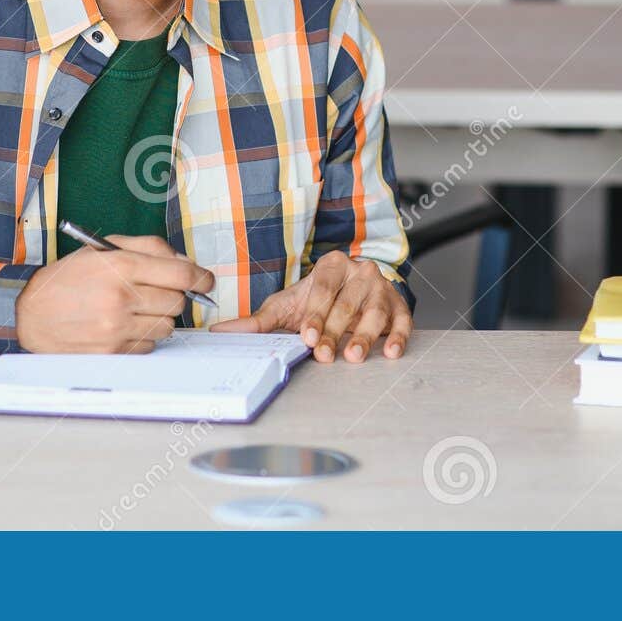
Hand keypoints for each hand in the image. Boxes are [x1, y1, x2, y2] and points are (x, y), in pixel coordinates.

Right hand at [16, 235, 215, 353]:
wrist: (32, 313)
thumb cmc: (70, 278)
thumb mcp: (105, 248)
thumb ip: (150, 248)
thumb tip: (187, 264)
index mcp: (121, 266)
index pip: (181, 274)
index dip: (201, 277)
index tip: (206, 281)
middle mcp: (120, 298)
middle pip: (177, 302)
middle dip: (173, 296)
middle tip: (154, 293)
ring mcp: (116, 328)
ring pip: (167, 327)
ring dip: (159, 318)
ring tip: (133, 310)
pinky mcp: (112, 352)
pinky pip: (149, 346)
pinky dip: (143, 337)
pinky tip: (122, 327)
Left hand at [209, 250, 411, 362]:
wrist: (351, 292)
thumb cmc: (316, 301)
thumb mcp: (287, 306)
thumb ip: (258, 321)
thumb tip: (220, 333)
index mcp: (331, 265)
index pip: (322, 287)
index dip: (315, 312)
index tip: (307, 335)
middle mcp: (359, 271)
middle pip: (347, 303)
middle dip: (334, 330)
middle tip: (324, 353)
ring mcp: (381, 288)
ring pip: (374, 312)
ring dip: (365, 335)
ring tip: (353, 355)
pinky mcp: (399, 306)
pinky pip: (402, 320)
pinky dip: (398, 336)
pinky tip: (390, 351)